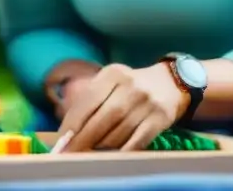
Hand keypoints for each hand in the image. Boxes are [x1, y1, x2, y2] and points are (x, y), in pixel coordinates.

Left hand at [57, 63, 185, 151]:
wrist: (171, 83)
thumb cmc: (131, 87)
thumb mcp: (111, 82)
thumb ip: (91, 100)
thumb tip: (68, 133)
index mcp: (113, 74)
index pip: (88, 100)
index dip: (72, 123)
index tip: (61, 140)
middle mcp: (130, 86)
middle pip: (101, 119)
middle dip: (82, 140)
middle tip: (70, 154)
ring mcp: (146, 103)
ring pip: (117, 133)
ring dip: (101, 148)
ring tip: (90, 155)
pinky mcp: (159, 119)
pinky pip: (136, 142)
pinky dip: (121, 152)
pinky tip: (111, 158)